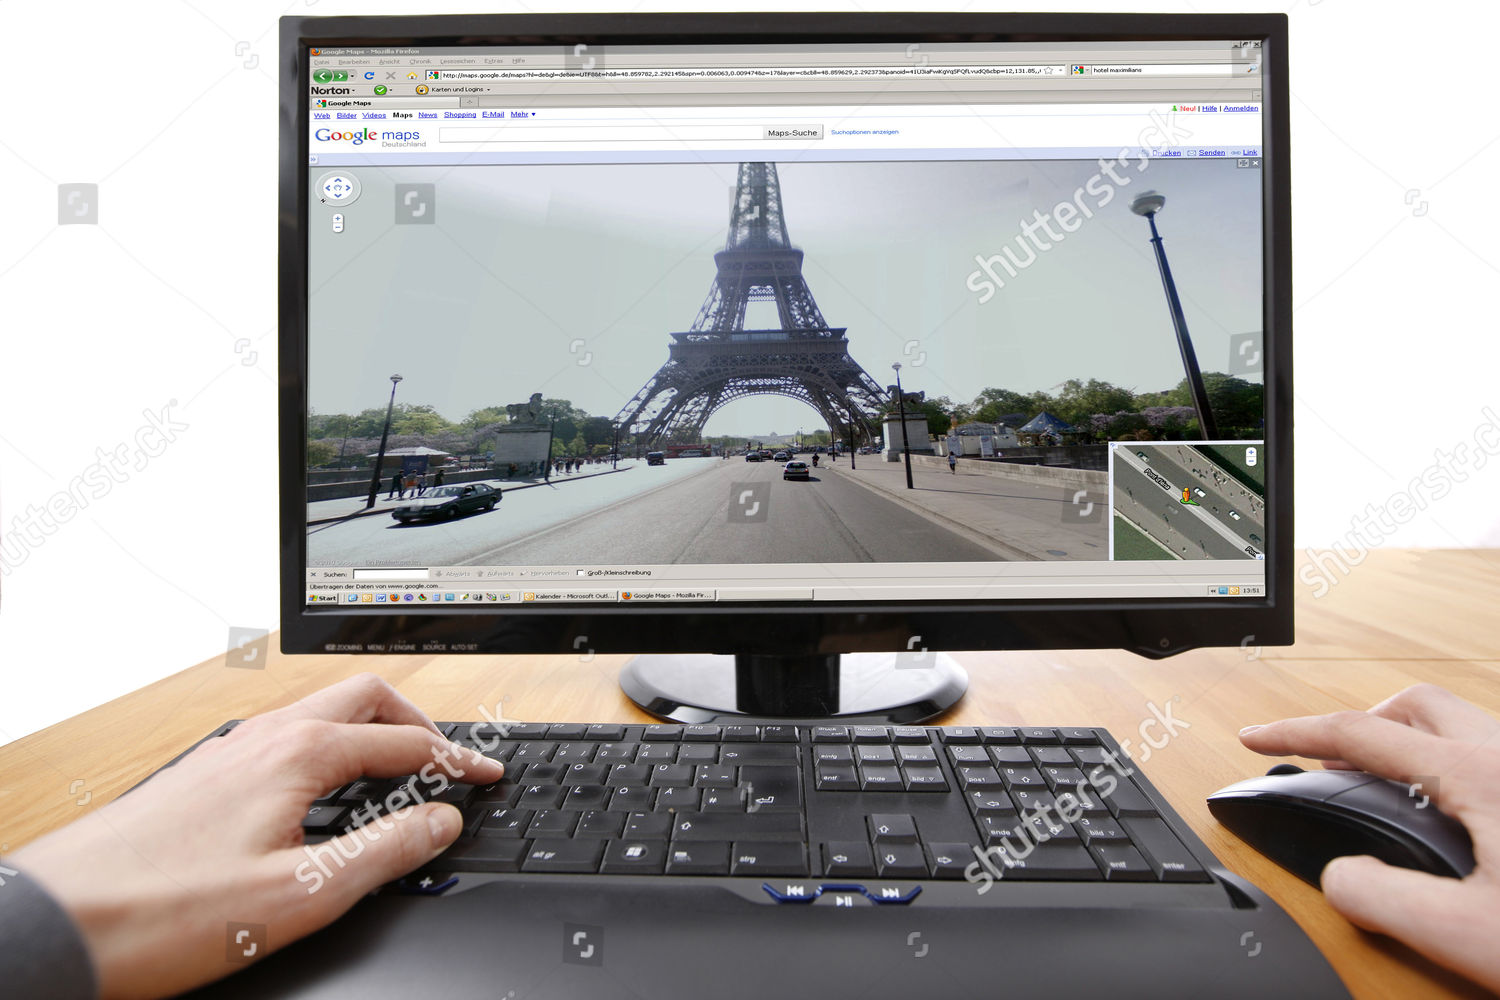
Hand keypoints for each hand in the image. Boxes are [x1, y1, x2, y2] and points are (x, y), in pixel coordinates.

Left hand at [13, 673, 503, 998]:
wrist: (59, 926)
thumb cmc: (163, 914)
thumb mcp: (300, 895)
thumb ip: (385, 852)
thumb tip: (440, 820)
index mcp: (295, 755)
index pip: (403, 741)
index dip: (457, 759)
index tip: (488, 775)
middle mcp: (262, 738)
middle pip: (363, 698)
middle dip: (417, 720)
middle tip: (447, 759)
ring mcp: (229, 752)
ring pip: (321, 714)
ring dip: (371, 732)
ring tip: (396, 773)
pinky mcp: (205, 776)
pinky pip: (286, 739)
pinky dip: (329, 752)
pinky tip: (322, 798)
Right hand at [1239, 683, 1498, 991]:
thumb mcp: (1466, 936)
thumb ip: (1381, 900)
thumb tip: (1340, 879)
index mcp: (1482, 778)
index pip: (1361, 734)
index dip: (1295, 733)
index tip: (1256, 737)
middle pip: (1415, 705)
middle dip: (1359, 722)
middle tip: (1327, 762)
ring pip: (1461, 726)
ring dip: (1410, 745)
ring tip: (1387, 795)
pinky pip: (1492, 758)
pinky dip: (1452, 771)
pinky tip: (1459, 828)